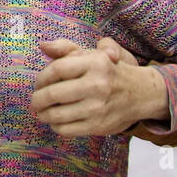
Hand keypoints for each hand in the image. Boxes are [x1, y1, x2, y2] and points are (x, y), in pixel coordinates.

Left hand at [31, 36, 167, 135]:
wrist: (141, 93)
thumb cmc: (108, 71)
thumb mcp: (91, 54)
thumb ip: (65, 48)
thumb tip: (43, 46)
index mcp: (95, 64)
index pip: (56, 70)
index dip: (40, 78)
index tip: (38, 83)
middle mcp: (97, 85)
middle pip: (52, 94)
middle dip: (37, 99)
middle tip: (35, 101)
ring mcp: (98, 107)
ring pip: (56, 115)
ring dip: (43, 114)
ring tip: (42, 111)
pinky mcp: (99, 125)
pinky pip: (66, 129)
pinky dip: (55, 126)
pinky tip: (56, 120)